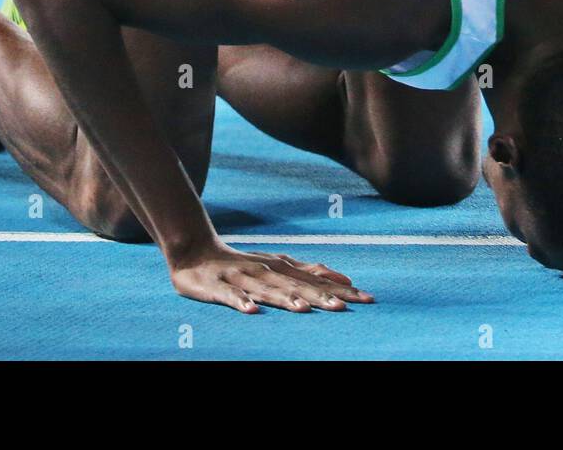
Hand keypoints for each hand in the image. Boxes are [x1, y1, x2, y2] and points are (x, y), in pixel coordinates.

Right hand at [169, 243, 374, 313]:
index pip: (316, 280)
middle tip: (343, 308)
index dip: (341, 290)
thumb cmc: (242, 263)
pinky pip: (229, 296)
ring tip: (304, 310)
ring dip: (285, 299)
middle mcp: (265, 271)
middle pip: (296, 286)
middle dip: (319, 296)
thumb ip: (309, 271)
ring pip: (266, 290)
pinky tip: (251, 311)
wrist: (194, 251)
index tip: (368, 299)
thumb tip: (344, 279)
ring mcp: (241, 278)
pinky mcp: (217, 286)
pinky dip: (240, 301)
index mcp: (281, 267)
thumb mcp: (278, 265)